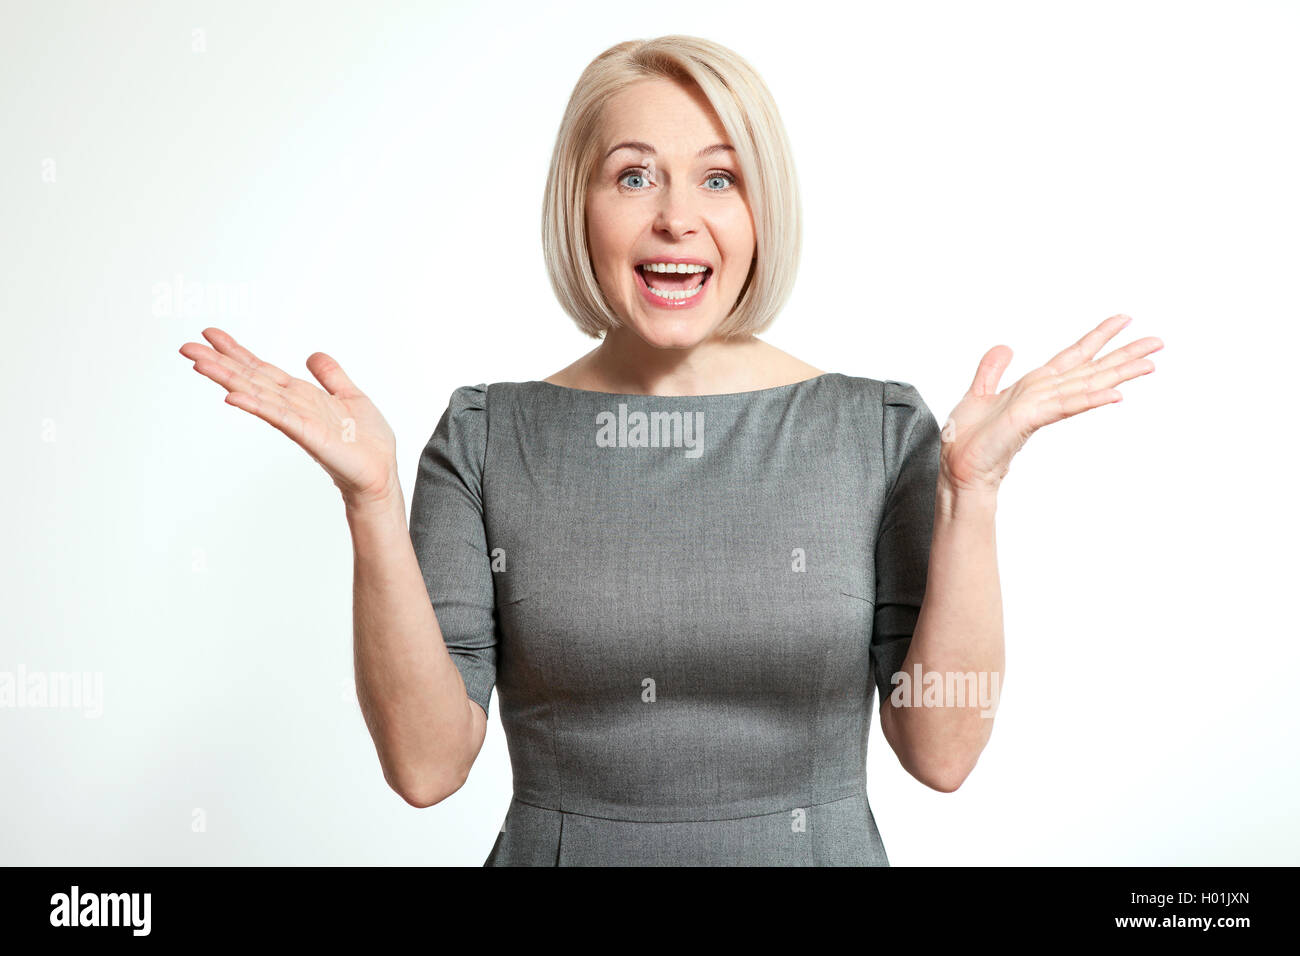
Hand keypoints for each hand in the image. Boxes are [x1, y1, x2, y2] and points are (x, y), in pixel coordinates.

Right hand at [179, 328, 399, 506]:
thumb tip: (314, 355)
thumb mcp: (351, 396)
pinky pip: (279, 417)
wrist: (381, 472)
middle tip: (186, 347)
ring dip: (227, 379)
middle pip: (250, 380)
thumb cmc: (367, 442)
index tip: (211, 334)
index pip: (262, 370)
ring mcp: (298, 421)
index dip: (237, 352)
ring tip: (199, 363)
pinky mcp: (309, 435)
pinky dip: (256, 405)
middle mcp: (293, 406)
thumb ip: (331, 376)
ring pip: (256, 394)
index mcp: (301, 396)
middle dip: (219, 363)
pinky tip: (232, 397)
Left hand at [938, 313, 1162, 493]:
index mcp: (1034, 386)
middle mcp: (1044, 394)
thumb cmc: (968, 439)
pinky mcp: (1031, 419)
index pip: (1073, 356)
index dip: (1097, 337)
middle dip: (1124, 355)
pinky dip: (1090, 398)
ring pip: (1087, 385)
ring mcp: (1041, 407)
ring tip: (1151, 363)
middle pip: (1092, 369)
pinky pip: (1066, 405)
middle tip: (1158, 341)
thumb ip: (992, 370)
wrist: (960, 468)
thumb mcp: (978, 394)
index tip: (1123, 319)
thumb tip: (1004, 347)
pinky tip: (1116, 394)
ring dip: (1119, 373)